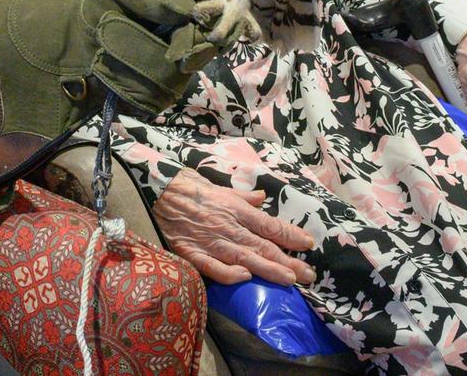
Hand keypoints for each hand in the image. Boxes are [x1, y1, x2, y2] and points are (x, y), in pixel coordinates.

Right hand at [151, 170, 314, 286]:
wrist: (158, 190)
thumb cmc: (190, 187)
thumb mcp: (221, 187)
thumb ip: (243, 197)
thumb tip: (261, 198)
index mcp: (236, 209)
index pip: (269, 224)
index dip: (290, 235)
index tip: (308, 244)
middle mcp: (228, 226)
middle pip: (263, 246)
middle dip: (288, 261)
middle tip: (308, 275)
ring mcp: (210, 241)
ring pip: (245, 257)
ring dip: (269, 270)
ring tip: (289, 280)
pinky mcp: (192, 253)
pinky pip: (212, 266)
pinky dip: (228, 272)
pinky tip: (244, 277)